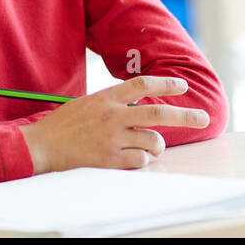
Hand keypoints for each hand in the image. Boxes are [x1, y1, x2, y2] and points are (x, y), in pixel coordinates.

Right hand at [17, 75, 209, 174]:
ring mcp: (112, 138)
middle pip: (159, 113)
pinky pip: (140, 161)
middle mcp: (113, 116)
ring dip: (157, 145)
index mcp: (107, 97)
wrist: (42, 145)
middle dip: (186, 116)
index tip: (182, 85)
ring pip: (153, 141)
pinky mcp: (109, 160)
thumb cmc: (65, 124)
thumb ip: (115, 103)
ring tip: (151, 146)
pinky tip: (133, 158)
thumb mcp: (89, 103)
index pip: (143, 84)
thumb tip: (141, 107)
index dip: (166, 83)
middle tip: (203, 118)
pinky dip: (142, 161)